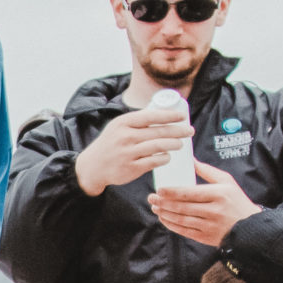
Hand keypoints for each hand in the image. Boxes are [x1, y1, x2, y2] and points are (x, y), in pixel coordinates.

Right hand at [74, 104, 194, 194]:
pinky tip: (167, 156)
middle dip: (178, 131)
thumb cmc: (110, 144)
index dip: (169, 115)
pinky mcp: (131, 168)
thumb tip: (164, 114)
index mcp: (123, 123)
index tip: (182, 116)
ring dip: (174, 144)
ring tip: (180, 144)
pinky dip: (164, 158)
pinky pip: (154, 161)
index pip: (151, 116)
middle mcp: (125, 137)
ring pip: (158, 146)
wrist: (92, 167)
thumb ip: (137, 121)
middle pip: (158, 131)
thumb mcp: (118, 127)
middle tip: (190, 131)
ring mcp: (128, 153)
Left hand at [146, 163, 260, 246]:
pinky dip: (172, 225)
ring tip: (155, 207)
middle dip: (164, 203)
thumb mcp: (227, 182)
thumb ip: (207, 171)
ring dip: (165, 214)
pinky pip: (184, 231)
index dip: (172, 192)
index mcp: (219, 194)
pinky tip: (164, 219)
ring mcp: (209, 225)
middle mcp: (214, 210)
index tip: (159, 189)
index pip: (190, 193)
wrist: (249, 228)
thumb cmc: (236, 201)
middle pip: (183, 207)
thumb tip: (190, 160)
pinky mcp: (206, 237)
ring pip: (181, 219)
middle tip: (151, 198)